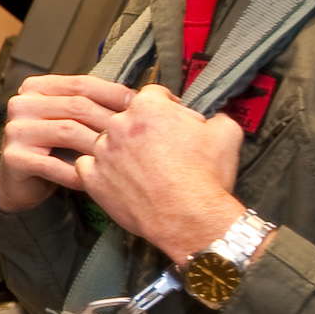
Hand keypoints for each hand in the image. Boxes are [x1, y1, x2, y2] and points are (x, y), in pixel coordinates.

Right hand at [0, 73, 135, 210]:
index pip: (81, 83)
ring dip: (98, 146)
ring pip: (68, 131)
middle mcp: (21, 103)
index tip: (139, 105)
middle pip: (76, 106)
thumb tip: (140, 98)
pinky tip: (97, 178)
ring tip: (122, 156)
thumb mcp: (71, 120)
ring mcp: (15, 130)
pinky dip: (78, 172)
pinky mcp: (13, 157)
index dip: (113, 93)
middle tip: (137, 133)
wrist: (23, 182)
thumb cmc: (54, 149)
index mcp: (36, 87)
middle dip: (110, 120)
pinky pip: (53, 164)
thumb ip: (92, 105)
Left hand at [74, 85, 247, 263]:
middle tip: (158, 149)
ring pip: (107, 142)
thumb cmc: (207, 177)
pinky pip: (87, 166)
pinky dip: (100, 172)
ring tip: (141, 169)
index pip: (152, 95)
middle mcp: (120, 124)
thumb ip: (215, 116)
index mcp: (148, 106)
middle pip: (127, 118)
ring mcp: (103, 152)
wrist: (190, 218)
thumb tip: (212, 118)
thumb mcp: (226, 133)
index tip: (170, 120)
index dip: (166, 107)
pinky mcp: (93, 178)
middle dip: (142, 130)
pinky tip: (118, 179)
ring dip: (120, 151)